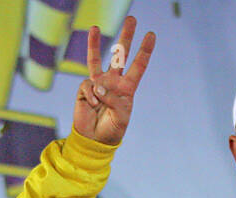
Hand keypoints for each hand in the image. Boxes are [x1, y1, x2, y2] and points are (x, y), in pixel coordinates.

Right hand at [73, 15, 154, 145]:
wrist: (94, 140)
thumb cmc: (112, 129)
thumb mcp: (121, 116)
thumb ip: (113, 99)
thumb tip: (99, 86)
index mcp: (127, 88)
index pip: (138, 66)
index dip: (144, 50)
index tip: (151, 35)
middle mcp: (113, 82)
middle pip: (119, 55)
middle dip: (126, 36)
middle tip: (132, 19)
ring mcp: (98, 84)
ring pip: (96, 60)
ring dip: (94, 43)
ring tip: (94, 27)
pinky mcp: (84, 90)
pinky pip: (88, 86)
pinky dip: (92, 96)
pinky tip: (93, 105)